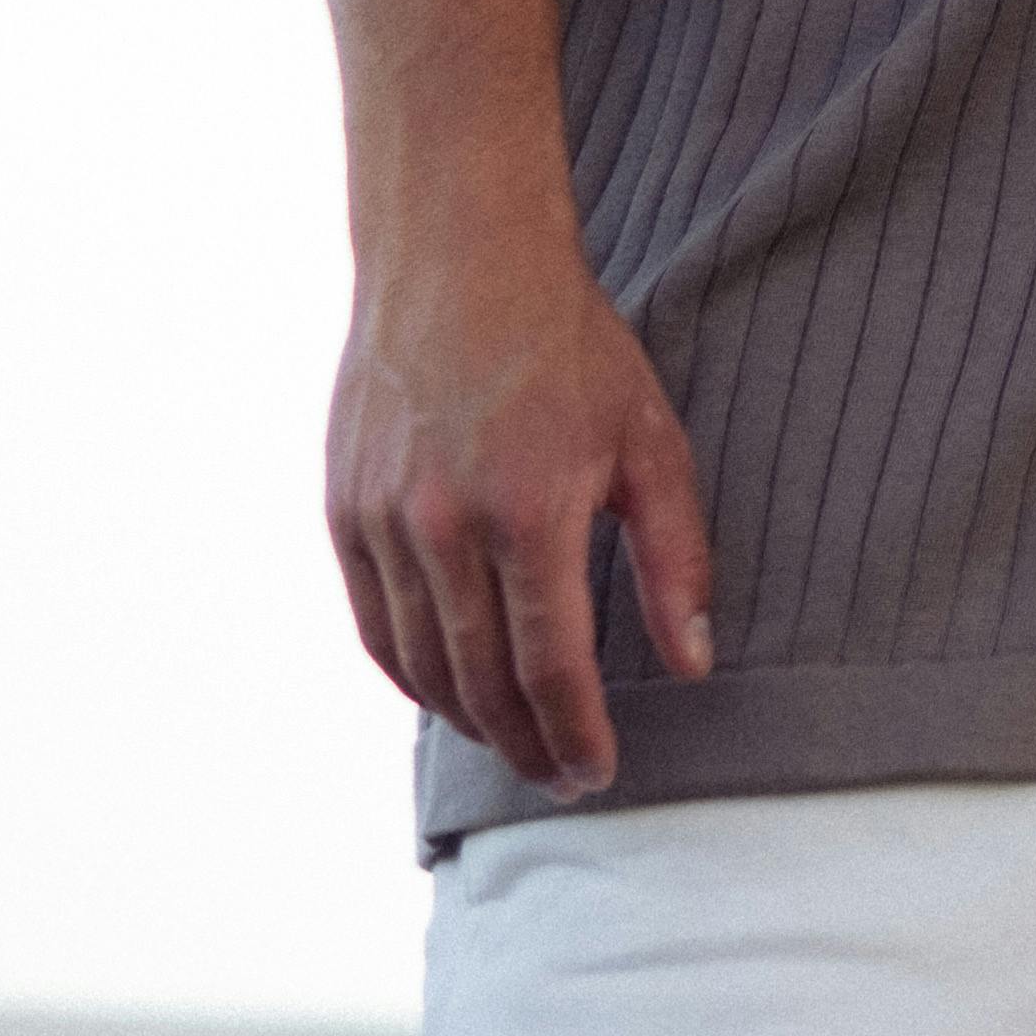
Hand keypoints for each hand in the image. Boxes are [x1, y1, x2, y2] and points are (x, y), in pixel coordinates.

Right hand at [326, 218, 714, 796]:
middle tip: (559, 779)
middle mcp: (446, 526)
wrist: (461, 257)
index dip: (576, 737)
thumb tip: (692, 664)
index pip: (551, 670)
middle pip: (482, 683)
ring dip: (469, 722)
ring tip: (513, 744)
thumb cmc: (571, 347)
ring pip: (421, 667)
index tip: (598, 774)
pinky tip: (448, 692)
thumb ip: (674, 557)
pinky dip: (410, 676)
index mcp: (531, 511)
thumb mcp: (648, 438)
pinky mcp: (343, 510)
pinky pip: (374, 627)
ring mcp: (384, 520)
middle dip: (526, 747)